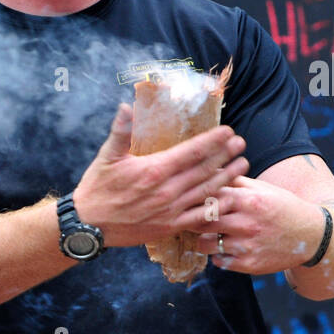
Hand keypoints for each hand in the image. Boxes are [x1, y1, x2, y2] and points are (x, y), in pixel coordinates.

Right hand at [71, 103, 248, 246]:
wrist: (90, 225)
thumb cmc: (97, 188)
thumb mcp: (107, 156)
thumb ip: (120, 132)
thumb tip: (125, 107)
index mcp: (154, 170)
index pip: (191, 152)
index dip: (212, 141)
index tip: (228, 131)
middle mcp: (167, 191)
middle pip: (204, 170)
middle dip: (225, 155)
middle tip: (241, 144)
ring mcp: (171, 211)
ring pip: (206, 192)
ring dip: (227, 178)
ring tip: (243, 166)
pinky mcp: (170, 226)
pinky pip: (200, 217)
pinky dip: (217, 208)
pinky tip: (231, 199)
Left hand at [190, 176, 325, 274]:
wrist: (312, 235)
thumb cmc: (283, 207)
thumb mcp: (262, 189)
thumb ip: (234, 180)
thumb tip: (209, 170)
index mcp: (248, 200)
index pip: (207, 197)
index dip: (194, 198)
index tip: (188, 200)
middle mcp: (246, 224)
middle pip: (201, 221)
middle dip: (193, 219)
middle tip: (191, 218)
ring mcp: (247, 247)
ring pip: (206, 244)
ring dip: (204, 239)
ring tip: (211, 233)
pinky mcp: (250, 265)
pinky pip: (219, 261)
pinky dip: (218, 255)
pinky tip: (226, 247)